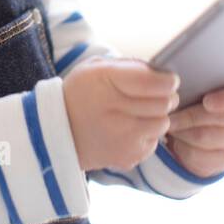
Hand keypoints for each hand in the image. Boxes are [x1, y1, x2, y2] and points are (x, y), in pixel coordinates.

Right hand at [63, 58, 179, 172]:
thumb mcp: (96, 68)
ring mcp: (123, 139)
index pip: (159, 83)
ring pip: (163, 123)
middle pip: (165, 103)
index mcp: (107, 83)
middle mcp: (116, 112)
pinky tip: (128, 131)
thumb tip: (162, 73)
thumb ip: (130, 66)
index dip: (167, 80)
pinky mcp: (127, 157)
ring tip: (137, 113)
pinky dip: (146, 136)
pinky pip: (153, 143)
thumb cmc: (80, 94)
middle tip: (151, 96)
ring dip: (156, 117)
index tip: (164, 80)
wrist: (55, 132)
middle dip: (164, 97)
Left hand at [163, 79, 223, 176]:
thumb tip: (169, 77)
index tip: (207, 102)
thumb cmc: (200, 97)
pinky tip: (176, 137)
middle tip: (169, 116)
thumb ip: (195, 79)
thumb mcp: (201, 85)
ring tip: (168, 123)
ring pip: (205, 137)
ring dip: (182, 130)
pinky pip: (199, 154)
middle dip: (191, 117)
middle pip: (221, 119)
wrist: (208, 127)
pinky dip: (182, 146)